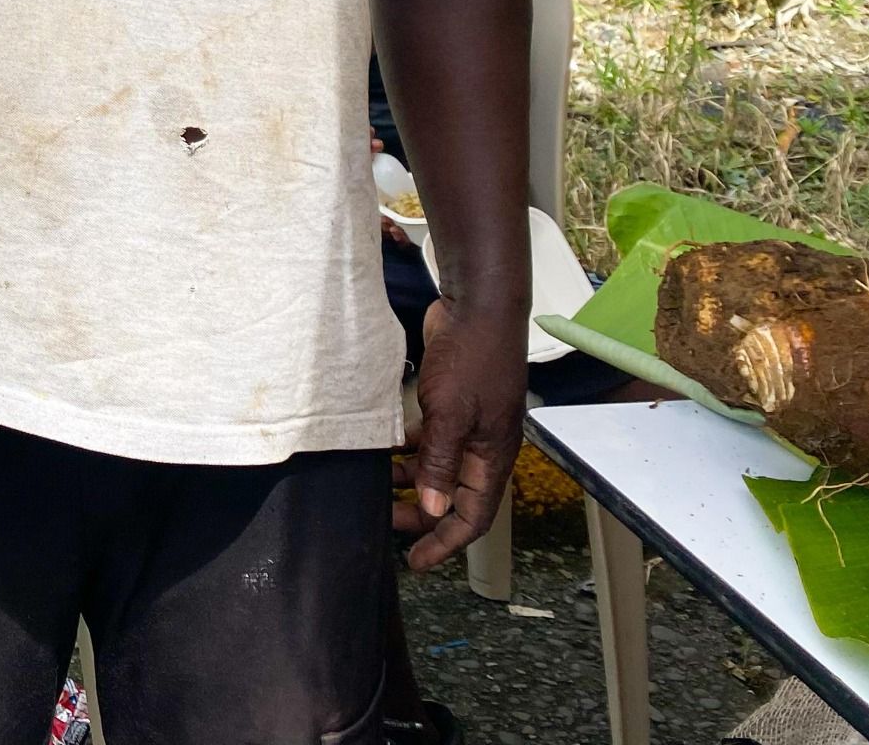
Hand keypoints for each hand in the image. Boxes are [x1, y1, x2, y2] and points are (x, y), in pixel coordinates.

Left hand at [395, 296, 526, 569]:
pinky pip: (429, 439)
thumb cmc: (473, 358)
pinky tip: (383, 448)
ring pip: (437, 467)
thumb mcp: (451, 414)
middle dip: (420, 513)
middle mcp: (481, 447)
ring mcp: (467, 424)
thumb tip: (431, 506)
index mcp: (491, 458)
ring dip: (409, 480)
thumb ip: (440, 461)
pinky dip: (408, 449)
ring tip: (376, 487)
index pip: (473, 517)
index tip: (415, 560)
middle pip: (452, 496)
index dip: (444, 542)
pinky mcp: (451, 403)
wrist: (477, 308)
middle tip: (384, 522)